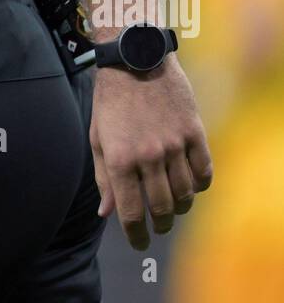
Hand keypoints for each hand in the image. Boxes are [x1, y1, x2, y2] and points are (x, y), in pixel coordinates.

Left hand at [90, 54, 212, 249]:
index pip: (131, 212)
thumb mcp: (98, 138)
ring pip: (186, 194)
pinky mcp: (194, 131)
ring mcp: (174, 144)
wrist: (135, 60)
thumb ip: (103, 178)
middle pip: (162, 208)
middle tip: (157, 226)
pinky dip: (200, 185)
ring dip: (180, 207)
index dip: (136, 235)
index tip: (138, 243)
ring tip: (173, 208)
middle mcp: (149, 156)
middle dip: (159, 224)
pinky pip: (204, 170)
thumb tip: (107, 214)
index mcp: (120, 159)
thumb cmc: (111, 101)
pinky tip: (192, 186)